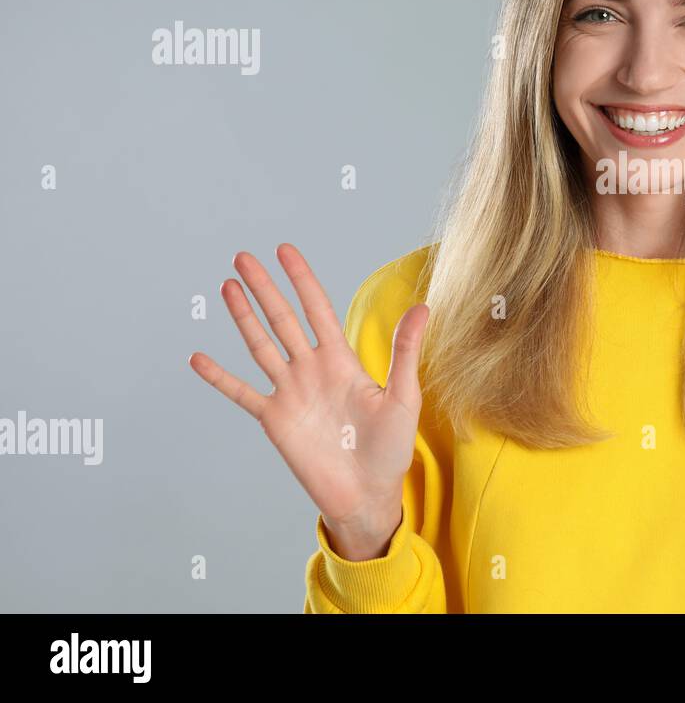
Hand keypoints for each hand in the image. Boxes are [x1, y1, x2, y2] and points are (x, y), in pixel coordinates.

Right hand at [188, 244, 429, 557]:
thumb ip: (405, 352)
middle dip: (264, 288)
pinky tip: (199, 357)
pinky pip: (241, 393)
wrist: (367, 495)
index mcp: (341, 361)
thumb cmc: (391, 449)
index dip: (302, 280)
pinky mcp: (274, 420)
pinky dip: (219, 377)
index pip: (317, 310)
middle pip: (282, 320)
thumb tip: (422, 308)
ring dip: (243, 317)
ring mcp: (290, 393)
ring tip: (228, 286)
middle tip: (244, 257)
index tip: (286, 251)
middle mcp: (311, 370)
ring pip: (260, 345)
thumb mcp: (403, 397)